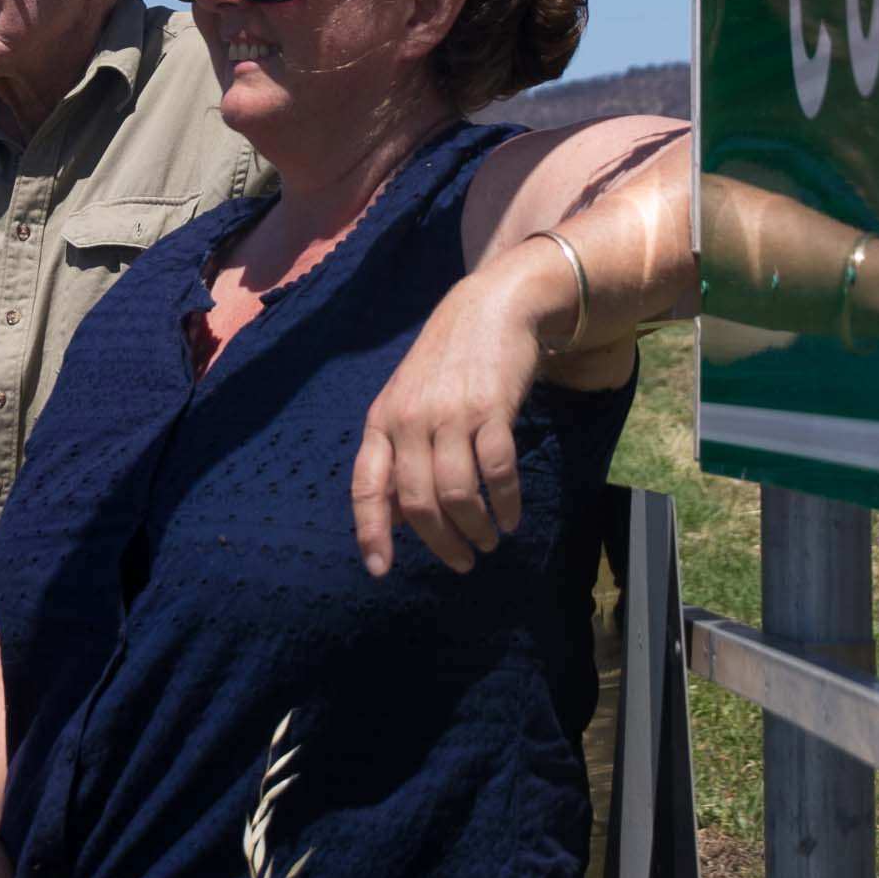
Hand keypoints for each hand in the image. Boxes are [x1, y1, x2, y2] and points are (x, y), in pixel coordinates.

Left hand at [352, 265, 543, 575]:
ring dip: (474, 529)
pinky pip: (495, 472)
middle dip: (440, 543)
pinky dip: (505, 504)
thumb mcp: (407, 401)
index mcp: (382, 421)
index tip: (381, 570)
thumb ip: (397, 453)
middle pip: (417, 502)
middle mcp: (410, 420)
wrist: (491, 307)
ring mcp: (450, 414)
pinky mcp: (490, 409)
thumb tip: (394, 517)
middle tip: (462, 562)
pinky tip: (511, 517)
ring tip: (488, 542)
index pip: (367, 486)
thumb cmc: (447, 362)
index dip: (371, 532)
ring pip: (456, 494)